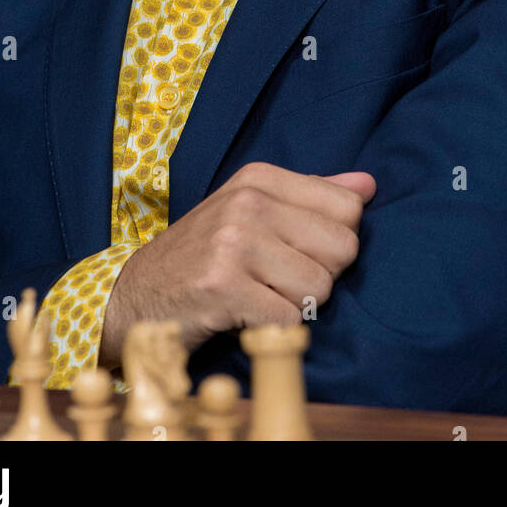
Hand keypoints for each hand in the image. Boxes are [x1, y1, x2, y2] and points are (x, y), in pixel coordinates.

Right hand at [98, 161, 375, 366]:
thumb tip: (367, 185)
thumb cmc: (206, 254)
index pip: (348, 208)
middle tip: (279, 279)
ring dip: (295, 305)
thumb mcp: (253, 210)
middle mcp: (248, 202)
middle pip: (342, 249)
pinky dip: (274, 328)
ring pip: (319, 288)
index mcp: (260, 178)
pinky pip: (289, 319)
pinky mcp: (223, 286)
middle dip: (319, 275)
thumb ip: (312, 196)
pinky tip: (245, 314)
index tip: (298, 250)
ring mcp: (233, 242)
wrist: (138, 297)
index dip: (333, 241)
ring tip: (259, 295)